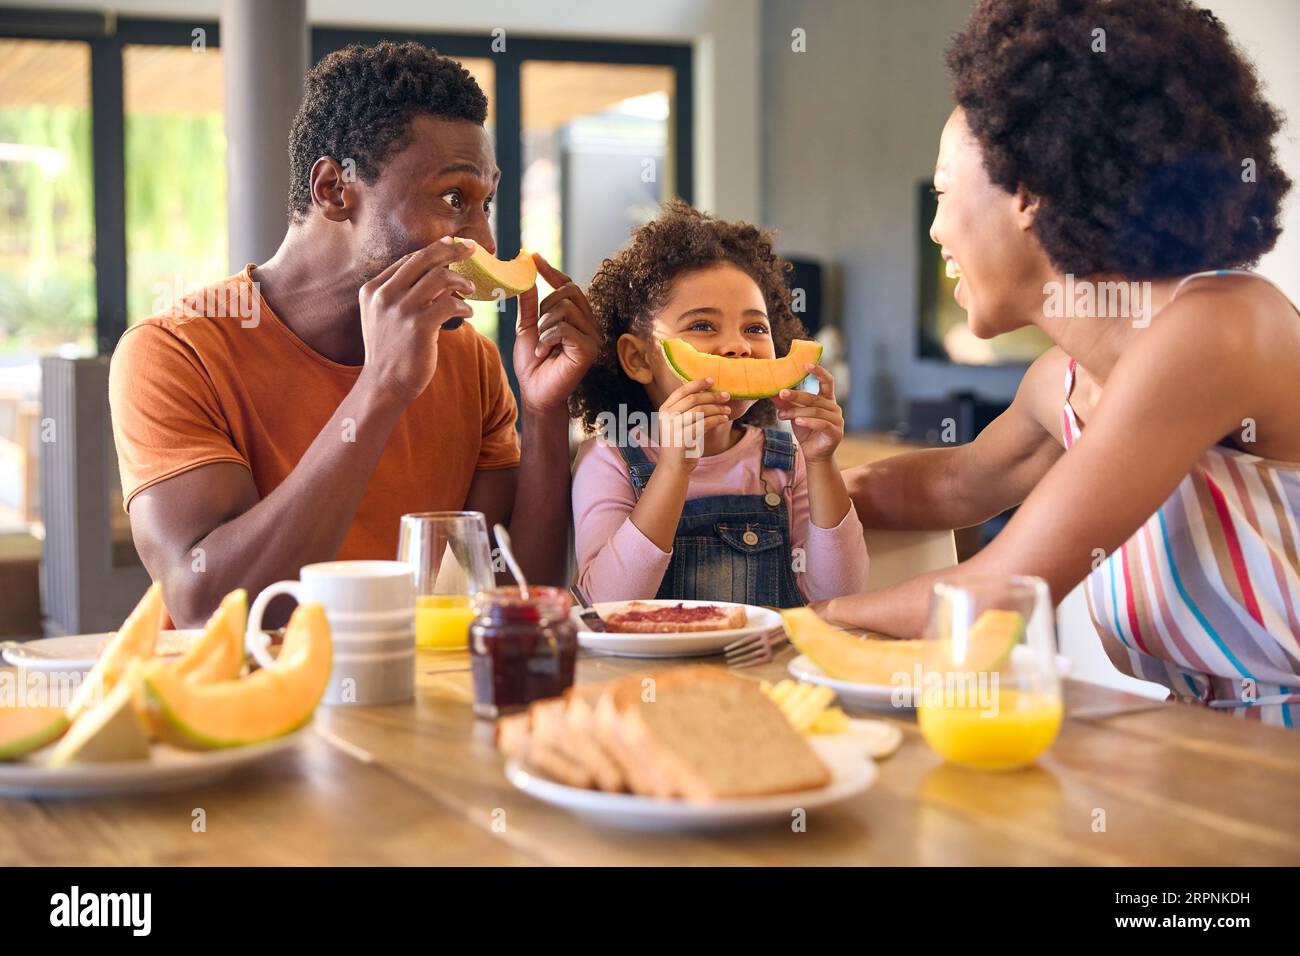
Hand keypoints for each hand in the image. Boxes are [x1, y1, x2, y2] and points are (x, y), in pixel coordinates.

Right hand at [358, 237, 474, 406]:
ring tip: (471, 288)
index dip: (434, 249)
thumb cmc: (392, 351)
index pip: (408, 259)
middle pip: (423, 259)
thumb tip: (444, 276)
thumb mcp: (390, 317)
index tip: (452, 245)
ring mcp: (400, 311)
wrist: (384, 385)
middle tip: (471, 248)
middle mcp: (384, 295)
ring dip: (460, 280)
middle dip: (451, 250)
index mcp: (373, 289)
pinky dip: (464, 305)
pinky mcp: (418, 327)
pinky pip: (450, 304)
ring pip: (439, 277)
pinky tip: (468, 312)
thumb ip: (411, 294)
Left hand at [514, 253, 598, 414]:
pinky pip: (564, 328)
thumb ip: (529, 304)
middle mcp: (590, 323)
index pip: (569, 285)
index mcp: (577, 317)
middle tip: (540, 332)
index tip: (532, 256)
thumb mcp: (527, 328)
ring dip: (545, 327)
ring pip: (565, 308)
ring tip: (543, 346)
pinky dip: (548, 339)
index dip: (551, 270)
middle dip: (546, 309)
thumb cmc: (534, 364)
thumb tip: (526, 276)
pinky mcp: (590, 349)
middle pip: (568, 292)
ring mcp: (593, 336)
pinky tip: (545, 353)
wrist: (536, 393)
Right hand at [655, 378, 731, 474]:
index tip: (712, 380)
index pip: (681, 391)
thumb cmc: (680, 442)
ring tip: (727, 410)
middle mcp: (667, 417)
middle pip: (693, 399)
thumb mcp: (678, 423)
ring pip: (700, 410)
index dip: (697, 383)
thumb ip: (686, 408)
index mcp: (664, 410)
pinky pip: (705, 423)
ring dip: (717, 408)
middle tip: (726, 396)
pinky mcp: (684, 438)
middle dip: (712, 396)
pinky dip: (717, 419)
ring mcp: (674, 428)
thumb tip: (707, 391)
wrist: (674, 466)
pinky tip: (724, 419)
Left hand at [773, 366, 843, 463]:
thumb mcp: (795, 414)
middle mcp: (834, 408)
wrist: (814, 455)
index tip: (806, 364)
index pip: (827, 381)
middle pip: (814, 398)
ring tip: (781, 415)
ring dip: (796, 412)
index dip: (818, 371)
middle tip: (781, 393)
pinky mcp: (835, 433)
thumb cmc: (806, 431)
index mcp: (827, 400)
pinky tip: (797, 421)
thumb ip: (786, 403)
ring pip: (814, 412)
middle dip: (796, 395)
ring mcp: (837, 420)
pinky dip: (808, 422)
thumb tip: (771, 391)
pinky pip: (821, 424)